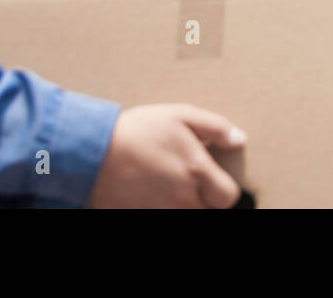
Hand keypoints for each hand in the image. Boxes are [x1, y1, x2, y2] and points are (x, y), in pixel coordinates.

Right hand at [87, 103, 246, 207]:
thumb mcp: (181, 116)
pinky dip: (160, 208)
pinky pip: (161, 216)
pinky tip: (151, 195)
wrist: (92, 152)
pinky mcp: (140, 217)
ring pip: (185, 215)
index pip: (228, 197)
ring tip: (168, 187)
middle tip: (187, 180)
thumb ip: (216, 128)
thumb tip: (239, 140)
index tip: (212, 178)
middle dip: (203, 198)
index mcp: (196, 172)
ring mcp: (160, 212)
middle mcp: (182, 198)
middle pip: (207, 210)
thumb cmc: (137, 131)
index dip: (223, 189)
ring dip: (183, 204)